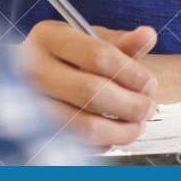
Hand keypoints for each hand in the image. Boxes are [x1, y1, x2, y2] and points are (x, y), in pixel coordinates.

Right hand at [18, 21, 158, 146]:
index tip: (150, 84)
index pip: (98, 55)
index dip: (132, 73)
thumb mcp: (93, 40)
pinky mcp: (34, 133)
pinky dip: (102, 144)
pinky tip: (114, 134)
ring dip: (121, 131)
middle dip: (130, 105)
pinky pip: (77, 145)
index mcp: (49, 37)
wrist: (36, 75)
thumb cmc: (70, 57)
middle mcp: (32, 70)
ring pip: (84, 126)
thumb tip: (148, 36)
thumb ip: (124, 41)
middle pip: (92, 92)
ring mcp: (29, 104)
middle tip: (148, 108)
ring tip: (137, 125)